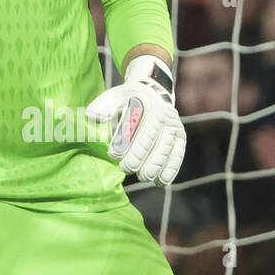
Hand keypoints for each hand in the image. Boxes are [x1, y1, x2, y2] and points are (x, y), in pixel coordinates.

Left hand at [87, 56, 185, 185]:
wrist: (154, 93)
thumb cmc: (128, 99)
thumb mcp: (114, 96)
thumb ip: (103, 106)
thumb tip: (93, 116)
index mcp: (146, 103)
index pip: (135, 124)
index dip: (125, 141)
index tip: (113, 155)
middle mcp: (164, 113)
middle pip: (152, 138)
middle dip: (139, 156)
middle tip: (126, 169)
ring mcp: (174, 126)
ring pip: (166, 148)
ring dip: (155, 165)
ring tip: (143, 177)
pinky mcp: (180, 137)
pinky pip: (178, 154)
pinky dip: (170, 169)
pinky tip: (161, 181)